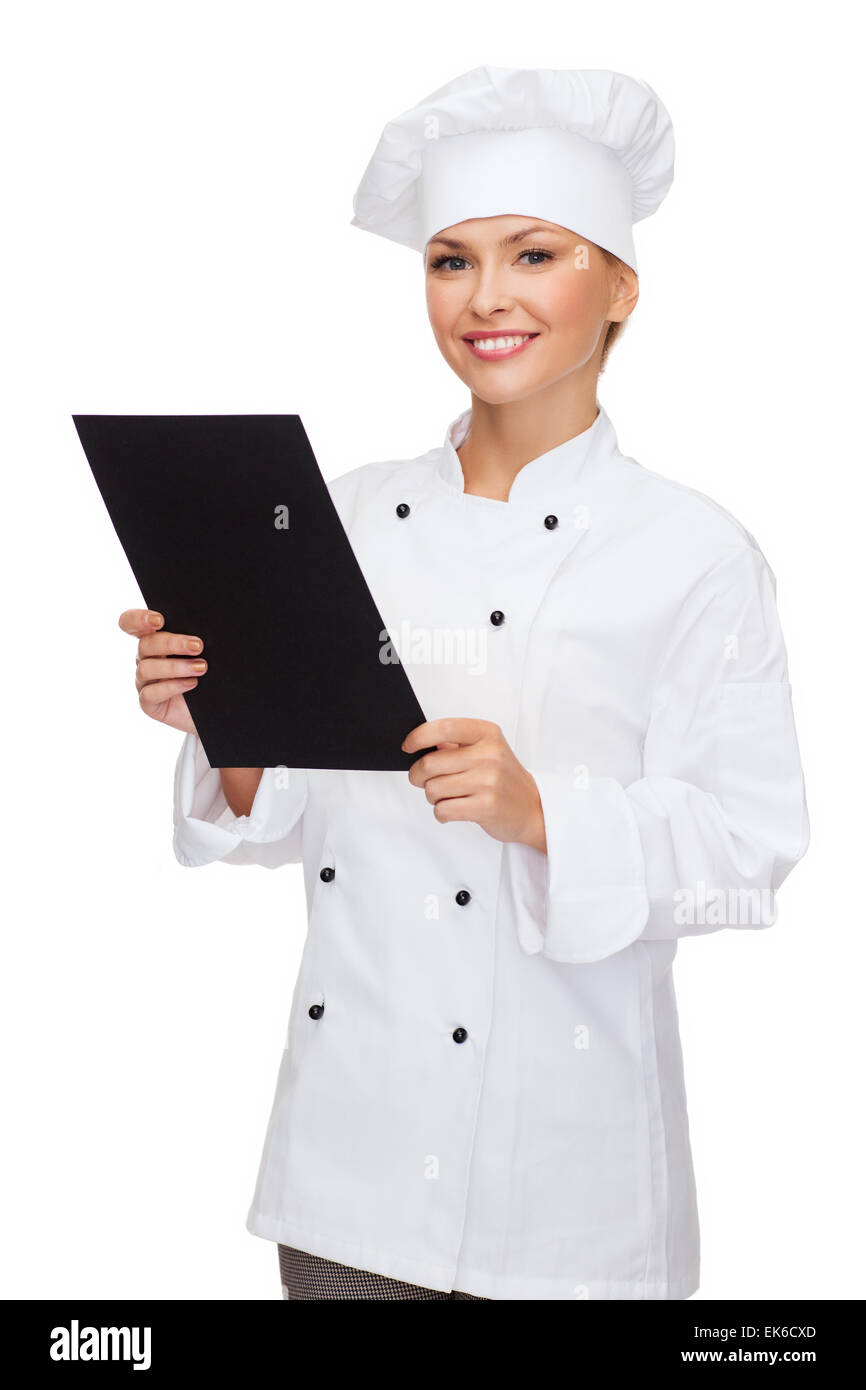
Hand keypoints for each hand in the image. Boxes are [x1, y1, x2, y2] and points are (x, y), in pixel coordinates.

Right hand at [118, 608, 205, 734]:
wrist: (219, 704)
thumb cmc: (211, 672)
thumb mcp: (206, 650)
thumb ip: (194, 636)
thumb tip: (203, 624)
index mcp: (154, 639)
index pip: (131, 623)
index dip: (138, 619)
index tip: (159, 620)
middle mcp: (145, 659)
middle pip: (144, 644)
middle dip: (171, 643)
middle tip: (197, 645)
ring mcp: (145, 682)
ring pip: (146, 668)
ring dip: (175, 666)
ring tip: (201, 667)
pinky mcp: (149, 704)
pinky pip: (150, 694)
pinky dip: (171, 687)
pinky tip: (191, 683)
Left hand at [403, 717, 546, 852]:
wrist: (533, 808)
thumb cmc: (503, 778)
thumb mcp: (487, 750)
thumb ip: (455, 743)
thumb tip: (419, 744)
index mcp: (487, 734)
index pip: (444, 727)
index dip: (419, 737)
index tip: (408, 747)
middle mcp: (489, 755)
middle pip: (430, 763)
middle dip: (418, 775)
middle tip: (423, 780)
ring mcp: (488, 781)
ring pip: (433, 789)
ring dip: (432, 796)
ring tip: (447, 796)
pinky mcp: (486, 807)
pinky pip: (443, 809)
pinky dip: (441, 812)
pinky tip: (453, 809)